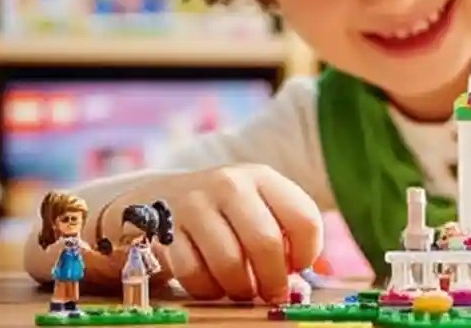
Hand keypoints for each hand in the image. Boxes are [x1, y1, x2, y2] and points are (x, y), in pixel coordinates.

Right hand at [98, 164, 321, 303]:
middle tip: (273, 293)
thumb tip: (312, 274)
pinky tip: (213, 285)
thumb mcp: (258, 206)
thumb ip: (287, 233)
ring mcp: (194, 204)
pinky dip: (207, 290)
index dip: (308, 253)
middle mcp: (229, 184)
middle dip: (273, 280)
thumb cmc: (224, 211)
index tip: (298, 266)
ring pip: (229, 263)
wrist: (158, 197)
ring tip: (243, 291)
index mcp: (262, 177)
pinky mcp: (163, 230)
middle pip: (266, 243)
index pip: (303, 218)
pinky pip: (193, 274)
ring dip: (240, 289)